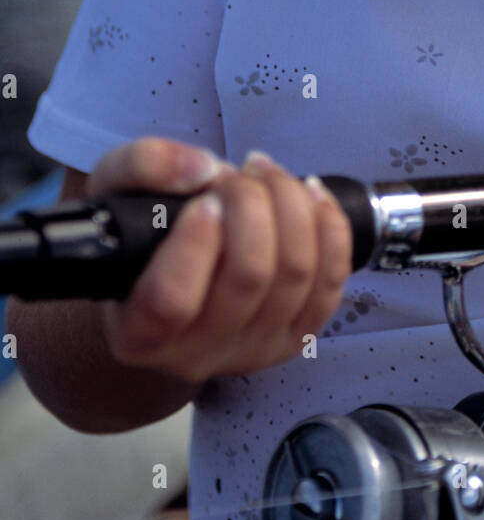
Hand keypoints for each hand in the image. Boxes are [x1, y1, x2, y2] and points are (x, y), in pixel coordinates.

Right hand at [89, 138, 352, 384]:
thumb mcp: (114, 188)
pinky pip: (332, 279)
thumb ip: (143, 165)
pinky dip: (329, 225)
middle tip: (235, 173)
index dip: (195, 242)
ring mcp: (254, 350)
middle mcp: (196, 354)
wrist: (166, 273)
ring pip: (296, 273)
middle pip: (249, 276)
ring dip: (290, 204)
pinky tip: (308, 192)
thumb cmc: (138, 233)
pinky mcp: (298, 336)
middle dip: (251, 203)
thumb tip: (203, 169)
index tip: (205, 199)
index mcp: (137, 332)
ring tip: (263, 174)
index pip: (171, 300)